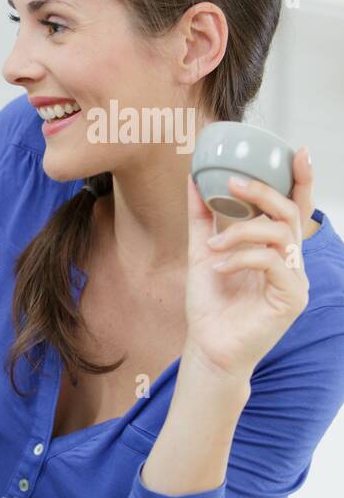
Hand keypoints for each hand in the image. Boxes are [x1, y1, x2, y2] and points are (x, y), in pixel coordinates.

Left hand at [184, 147, 313, 378]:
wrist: (208, 346)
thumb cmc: (211, 303)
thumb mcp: (203, 252)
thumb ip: (203, 219)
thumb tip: (194, 180)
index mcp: (276, 247)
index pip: (295, 207)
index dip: (301, 179)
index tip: (296, 151)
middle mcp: (291, 260)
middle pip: (290, 213)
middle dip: (263, 192)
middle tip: (232, 183)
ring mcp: (295, 279)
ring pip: (281, 234)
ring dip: (242, 232)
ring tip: (213, 246)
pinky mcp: (291, 297)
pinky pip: (272, 263)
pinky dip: (242, 258)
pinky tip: (218, 268)